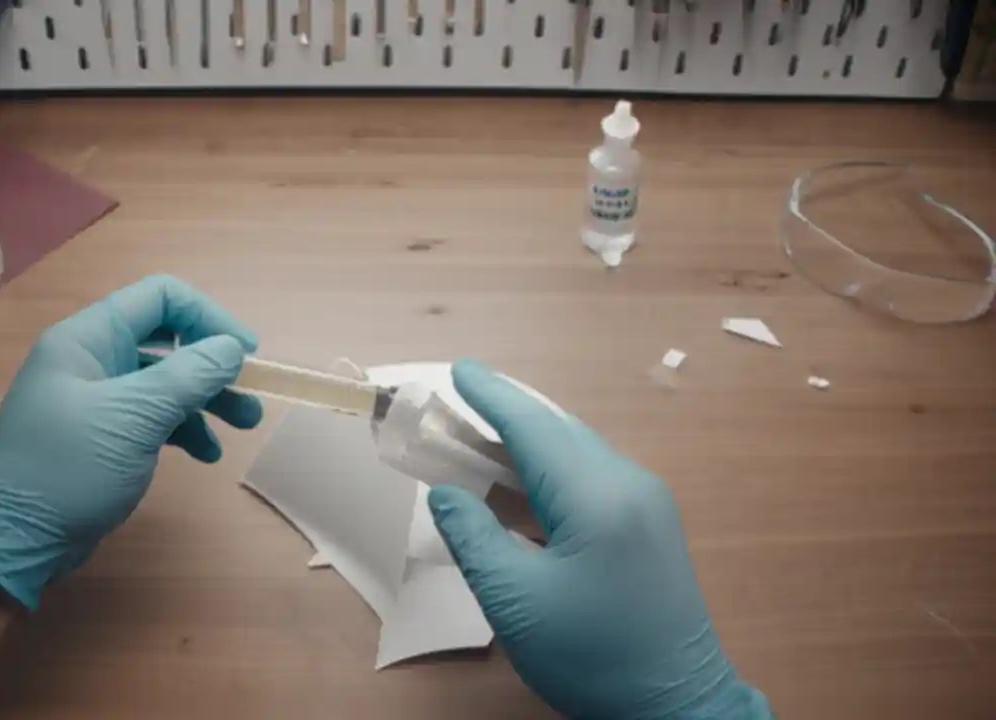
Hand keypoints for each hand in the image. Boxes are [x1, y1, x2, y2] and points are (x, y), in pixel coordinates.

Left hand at [0, 276, 261, 609]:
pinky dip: (183, 429)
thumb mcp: (134, 418)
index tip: (246, 352)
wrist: (12, 542)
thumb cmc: (68, 468)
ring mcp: (93, 399)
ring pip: (164, 382)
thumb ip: (188, 376)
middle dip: (213, 365)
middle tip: (253, 396)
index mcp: (87, 338)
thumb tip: (232, 347)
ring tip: (243, 426)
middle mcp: (90, 359)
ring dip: (207, 399)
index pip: (160, 297)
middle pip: (167, 340)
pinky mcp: (99, 436)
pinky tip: (206, 454)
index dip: (209, 316)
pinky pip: (151, 417)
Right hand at [429, 360, 771, 719]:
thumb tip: (446, 493)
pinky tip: (523, 484)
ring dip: (527, 444)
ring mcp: (648, 504)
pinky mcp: (652, 526)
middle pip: (558, 432)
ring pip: (577, 453)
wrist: (677, 706)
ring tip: (478, 441)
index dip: (492, 398)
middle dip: (506, 416)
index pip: (534, 429)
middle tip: (457, 405)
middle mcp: (630, 485)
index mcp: (598, 497)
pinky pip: (593, 476)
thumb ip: (474, 537)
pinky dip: (550, 470)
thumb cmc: (592, 656)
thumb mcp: (515, 602)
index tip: (459, 369)